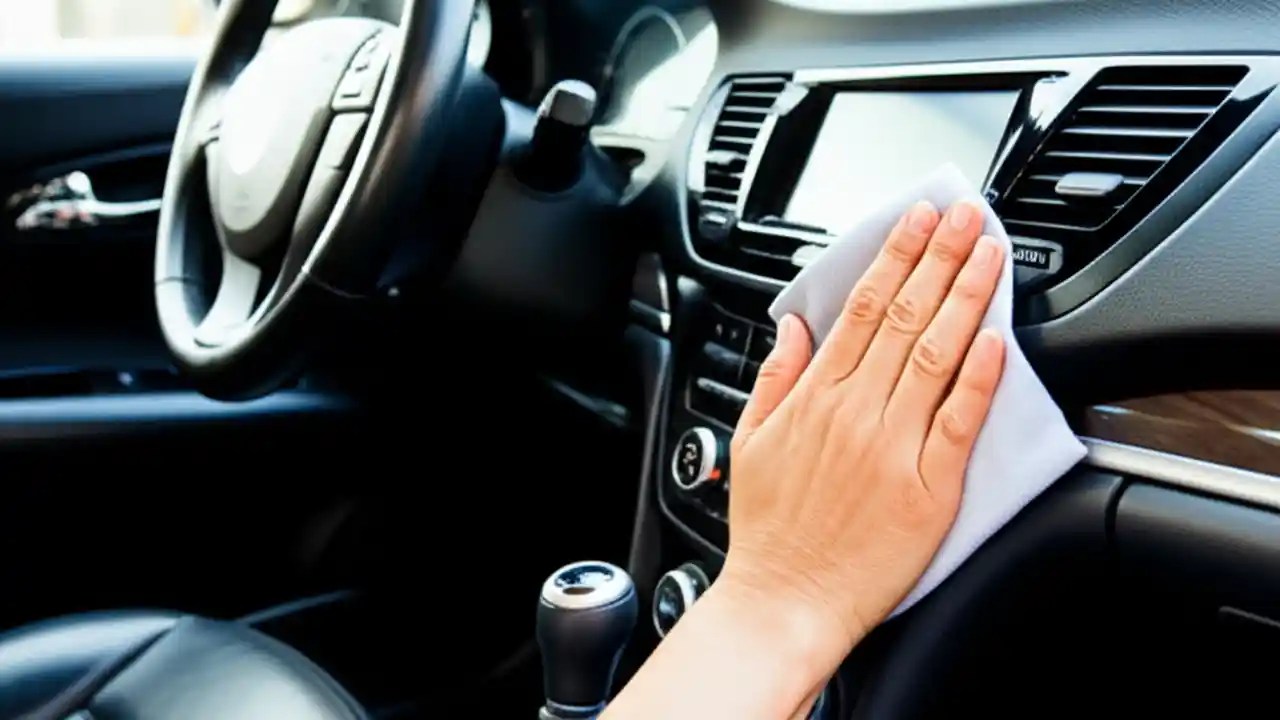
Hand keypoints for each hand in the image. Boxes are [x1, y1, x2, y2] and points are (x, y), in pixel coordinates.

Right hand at [719, 200, 1006, 670]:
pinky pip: (960, 420)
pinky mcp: (929, 486)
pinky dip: (980, 375)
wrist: (786, 601)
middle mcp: (857, 412)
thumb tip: (793, 326)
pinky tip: (996, 337)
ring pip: (937, 353)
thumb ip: (774, 378)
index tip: (919, 219)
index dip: (895, 256)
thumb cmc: (770, 531)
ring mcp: (895, 446)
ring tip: (990, 252)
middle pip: (905, 316)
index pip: (862, 307)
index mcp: (816, 398)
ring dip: (966, 295)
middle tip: (968, 213)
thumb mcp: (749, 442)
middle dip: (941, 256)